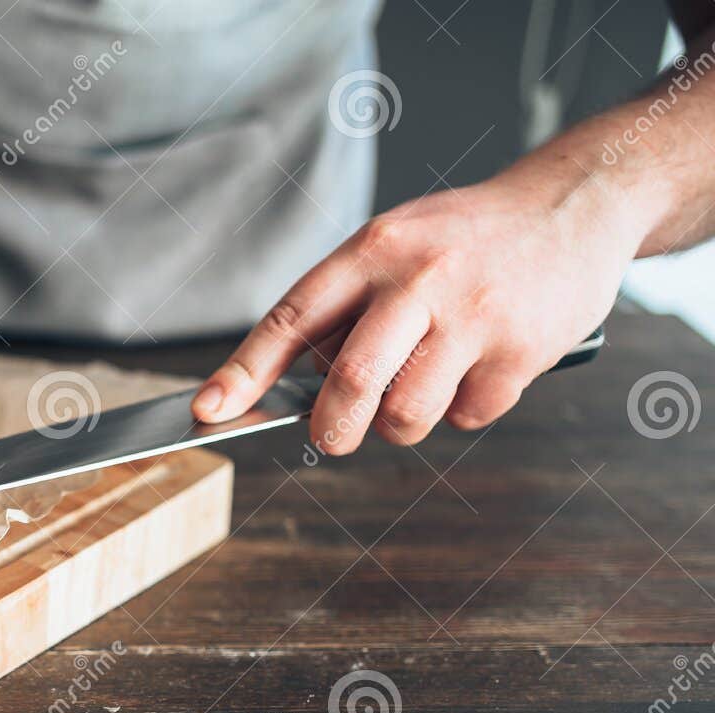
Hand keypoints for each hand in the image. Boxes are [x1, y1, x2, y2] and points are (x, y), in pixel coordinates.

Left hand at [191, 172, 641, 451]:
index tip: (208, 410)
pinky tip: (481, 368)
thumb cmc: (468, 237)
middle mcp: (419, 278)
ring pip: (406, 415)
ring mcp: (473, 314)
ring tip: (425, 385)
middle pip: (350, 382)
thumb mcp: (395, 244)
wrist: (578, 202)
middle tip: (331, 437)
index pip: (291, 318)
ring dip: (402, 423)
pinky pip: (468, 416)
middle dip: (331, 428)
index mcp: (373, 249)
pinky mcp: (520, 351)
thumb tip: (292, 386)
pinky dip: (465, 410)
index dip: (244, 371)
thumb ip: (346, 307)